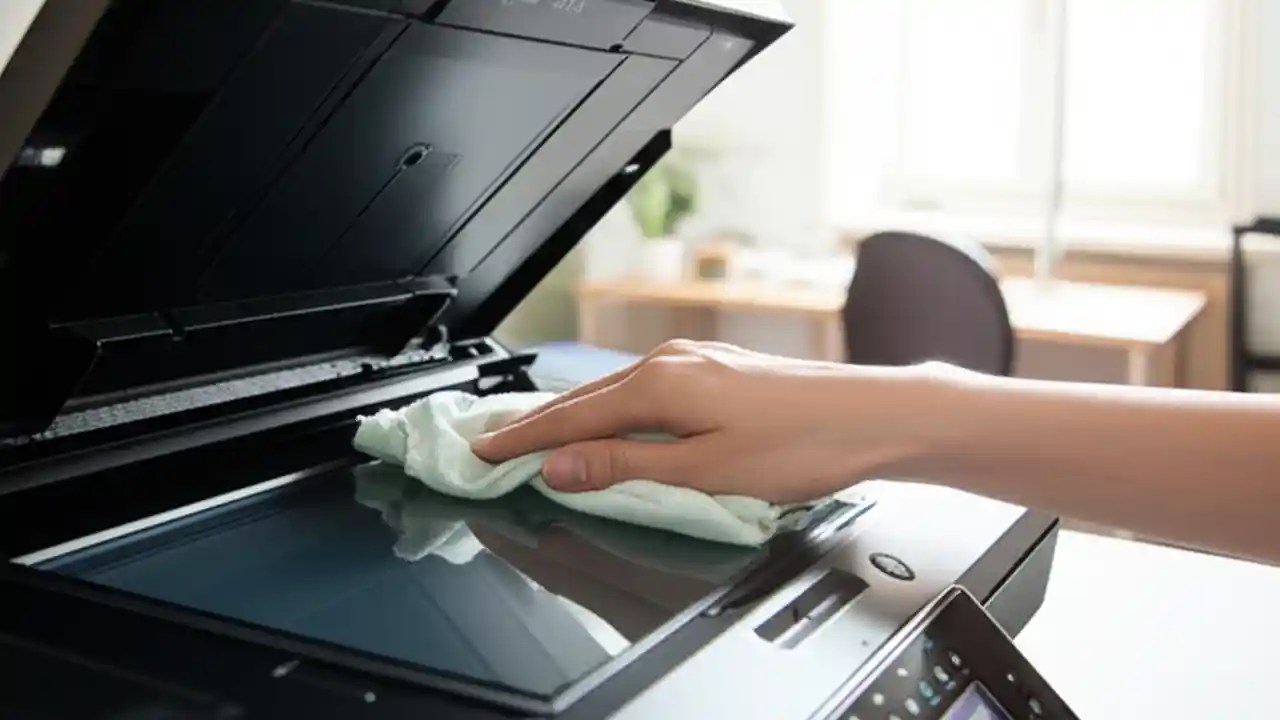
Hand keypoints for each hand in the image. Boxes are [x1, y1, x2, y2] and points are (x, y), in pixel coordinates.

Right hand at [471, 340, 943, 502]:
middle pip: (583, 398)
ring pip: (611, 390)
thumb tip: (560, 466)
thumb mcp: (703, 470)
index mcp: (659, 386)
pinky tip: (606, 418)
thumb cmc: (800, 443)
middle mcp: (670, 361)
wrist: (871, 415)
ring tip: (533, 433)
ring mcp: (694, 359)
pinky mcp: (714, 368)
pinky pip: (641, 386)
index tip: (480, 452)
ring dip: (570, 415)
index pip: (569, 418)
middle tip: (488, 443)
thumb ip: (625, 466)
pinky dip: (608, 407)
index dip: (521, 440)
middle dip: (533, 423)